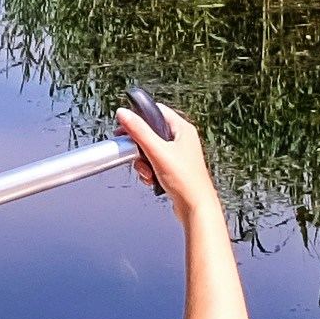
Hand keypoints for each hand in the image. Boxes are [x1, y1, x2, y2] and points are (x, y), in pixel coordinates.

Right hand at [114, 96, 220, 218]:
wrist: (195, 207)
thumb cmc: (186, 181)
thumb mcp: (157, 152)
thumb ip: (139, 131)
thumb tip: (125, 114)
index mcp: (182, 129)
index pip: (156, 111)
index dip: (138, 117)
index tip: (125, 127)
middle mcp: (181, 139)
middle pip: (150, 132)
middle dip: (139, 147)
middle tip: (136, 154)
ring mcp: (178, 154)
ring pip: (150, 149)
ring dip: (143, 162)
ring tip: (148, 171)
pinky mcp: (173, 168)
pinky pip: (154, 163)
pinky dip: (149, 170)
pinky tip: (152, 179)